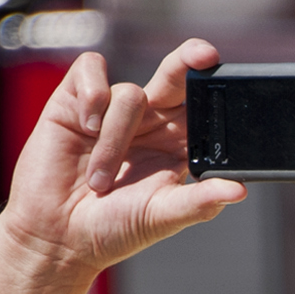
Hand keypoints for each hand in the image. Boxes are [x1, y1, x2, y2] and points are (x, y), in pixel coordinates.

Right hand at [0, 41, 245, 276]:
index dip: (213, 86)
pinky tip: (85, 127)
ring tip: (98, 181)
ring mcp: (111, 110)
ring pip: (130, 93)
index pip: (201, 104)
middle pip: (175, 76)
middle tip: (203, 56)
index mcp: (175, 143)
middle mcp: (147, 121)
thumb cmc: (111, 230)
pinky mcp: (74, 101)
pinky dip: (92, 96)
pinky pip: (91, 70)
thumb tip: (238, 190)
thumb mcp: (160, 217)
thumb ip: (199, 202)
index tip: (223, 77)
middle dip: (189, 60)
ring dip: (115, 138)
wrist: (56, 238)